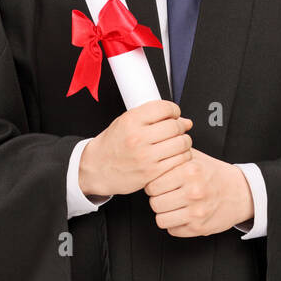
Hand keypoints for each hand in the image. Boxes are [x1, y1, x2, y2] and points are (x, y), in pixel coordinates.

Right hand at [78, 100, 192, 198]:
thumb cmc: (112, 144)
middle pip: (176, 126)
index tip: (174, 115)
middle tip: (177, 130)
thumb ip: (152, 117)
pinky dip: (182, 157)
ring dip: (184, 142)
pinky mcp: (151, 172)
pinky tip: (174, 155)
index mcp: (131, 121)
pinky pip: (179, 161)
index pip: (165, 108)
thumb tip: (184, 120)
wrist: (96, 168)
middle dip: (181, 127)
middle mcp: (138, 138)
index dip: (174, 110)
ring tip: (176, 143)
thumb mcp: (126, 122)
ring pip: (181, 144)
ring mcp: (145, 157)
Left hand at [145, 150, 253, 236]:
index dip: (154, 185)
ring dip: (165, 213)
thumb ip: (175, 152)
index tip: (160, 184)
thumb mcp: (197, 157)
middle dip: (159, 199)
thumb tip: (154, 148)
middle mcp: (194, 192)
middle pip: (155, 203)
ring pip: (161, 219)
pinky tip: (183, 214)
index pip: (153, 184)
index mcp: (190, 171)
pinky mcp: (199, 228)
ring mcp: (197, 212)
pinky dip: (176, 224)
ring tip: (174, 206)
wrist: (243, 193)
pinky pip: (172, 230)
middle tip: (167, 195)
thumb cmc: (216, 175)